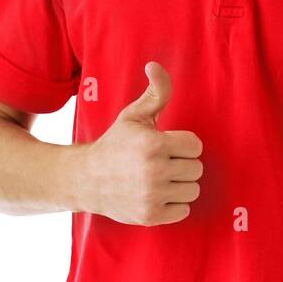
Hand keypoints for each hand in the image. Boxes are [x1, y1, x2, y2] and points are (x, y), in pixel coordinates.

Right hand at [77, 62, 203, 224]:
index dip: (182, 145)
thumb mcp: (133, 116)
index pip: (195, 146)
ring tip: (159, 179)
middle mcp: (153, 171)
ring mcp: (152, 196)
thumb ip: (155, 92)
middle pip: (197, 169)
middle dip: (182, 165)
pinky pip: (184, 211)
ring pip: (193, 191)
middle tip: (161, 164)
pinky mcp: (150, 216)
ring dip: (180, 185)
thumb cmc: (115, 144)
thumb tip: (154, 65)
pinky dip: (174, 205)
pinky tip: (157, 195)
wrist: (85, 179)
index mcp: (153, 144)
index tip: (166, 146)